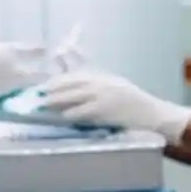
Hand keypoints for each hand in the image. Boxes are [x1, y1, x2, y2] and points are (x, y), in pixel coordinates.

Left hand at [40, 72, 190, 143]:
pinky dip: (72, 113)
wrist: (153, 113)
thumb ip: (96, 84)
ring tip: (44, 105)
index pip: (74, 75)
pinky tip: (63, 116)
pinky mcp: (107, 109)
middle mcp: (101, 83)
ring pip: (74, 96)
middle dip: (53, 89)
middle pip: (70, 83)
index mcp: (102, 77)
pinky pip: (85, 111)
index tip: (44, 85)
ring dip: (57, 101)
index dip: (57, 80)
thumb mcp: (114, 86)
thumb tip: (75, 86)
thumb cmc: (133, 103)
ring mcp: (104, 95)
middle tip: (38, 94)